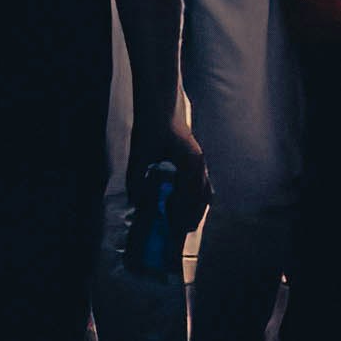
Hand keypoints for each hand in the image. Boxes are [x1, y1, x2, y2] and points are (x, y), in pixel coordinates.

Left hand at [127, 113, 206, 232]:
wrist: (160, 105)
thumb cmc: (151, 126)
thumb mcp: (140, 152)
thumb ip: (138, 178)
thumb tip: (136, 202)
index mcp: (189, 164)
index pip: (188, 200)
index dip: (179, 219)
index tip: (171, 234)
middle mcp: (199, 166)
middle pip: (200, 201)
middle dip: (189, 219)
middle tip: (177, 235)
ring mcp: (200, 163)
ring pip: (204, 195)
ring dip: (194, 211)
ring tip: (183, 226)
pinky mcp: (197, 161)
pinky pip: (202, 187)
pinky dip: (196, 200)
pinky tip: (186, 207)